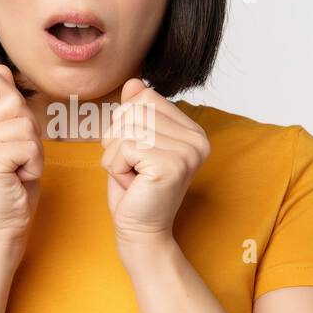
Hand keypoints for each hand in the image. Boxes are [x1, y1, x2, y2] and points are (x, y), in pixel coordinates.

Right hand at [0, 64, 43, 246]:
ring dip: (32, 151)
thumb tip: (2, 69)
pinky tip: (16, 180)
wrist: (3, 229)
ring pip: (25, 123)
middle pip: (15, 101)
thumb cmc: (11, 186)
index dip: (18, 111)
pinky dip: (34, 164)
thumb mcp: (7, 138)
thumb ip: (3, 106)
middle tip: (15, 161)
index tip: (8, 142)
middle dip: (29, 132)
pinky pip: (29, 145)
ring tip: (15, 171)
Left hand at [101, 78, 209, 248]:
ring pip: (125, 128)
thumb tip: (134, 81)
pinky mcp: (171, 165)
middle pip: (133, 111)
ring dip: (116, 156)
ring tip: (133, 177)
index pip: (145, 97)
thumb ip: (135, 111)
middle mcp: (196, 138)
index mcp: (191, 130)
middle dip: (118, 141)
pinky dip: (116, 168)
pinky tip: (134, 184)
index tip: (139, 155)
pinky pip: (123, 148)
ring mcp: (187, 151)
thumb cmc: (134, 189)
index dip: (127, 124)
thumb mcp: (131, 142)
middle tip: (134, 169)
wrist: (140, 231)